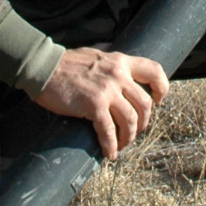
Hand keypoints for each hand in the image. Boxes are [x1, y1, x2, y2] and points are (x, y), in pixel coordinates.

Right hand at [36, 47, 169, 160]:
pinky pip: (108, 131)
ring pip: (130, 120)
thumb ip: (107, 56)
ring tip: (121, 144)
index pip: (154, 71)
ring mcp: (107, 90)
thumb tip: (111, 52)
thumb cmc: (66, 62)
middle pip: (144, 104)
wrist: (43, 67)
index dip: (162, 88)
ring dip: (128, 137)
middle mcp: (118, 75)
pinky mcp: (93, 105)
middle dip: (143, 122)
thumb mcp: (95, 52)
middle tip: (134, 130)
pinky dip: (111, 145)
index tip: (158, 100)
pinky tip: (109, 153)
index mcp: (121, 61)